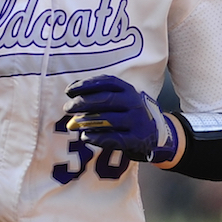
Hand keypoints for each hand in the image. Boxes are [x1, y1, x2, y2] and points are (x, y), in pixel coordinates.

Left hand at [63, 75, 177, 163]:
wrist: (154, 135)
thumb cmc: (129, 114)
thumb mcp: (120, 99)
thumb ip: (99, 94)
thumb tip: (72, 91)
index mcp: (128, 90)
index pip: (106, 82)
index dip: (86, 84)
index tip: (69, 91)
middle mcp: (134, 103)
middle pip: (105, 99)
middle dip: (82, 103)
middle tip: (67, 108)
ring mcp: (136, 121)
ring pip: (107, 119)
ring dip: (87, 121)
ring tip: (74, 124)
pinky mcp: (136, 139)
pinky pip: (113, 138)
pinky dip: (96, 137)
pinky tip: (86, 136)